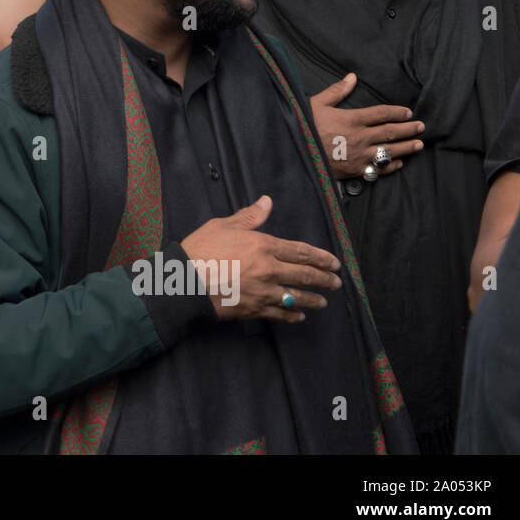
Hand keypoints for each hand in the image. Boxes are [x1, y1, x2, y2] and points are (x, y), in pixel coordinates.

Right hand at [179, 196, 342, 322]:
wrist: (183, 282)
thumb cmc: (199, 250)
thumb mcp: (222, 226)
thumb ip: (249, 217)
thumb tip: (266, 202)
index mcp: (263, 246)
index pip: (301, 252)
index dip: (321, 257)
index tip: (334, 263)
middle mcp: (268, 269)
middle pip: (305, 275)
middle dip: (324, 279)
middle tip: (336, 282)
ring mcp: (263, 292)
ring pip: (297, 297)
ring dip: (313, 299)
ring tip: (323, 301)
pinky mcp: (253, 309)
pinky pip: (280, 314)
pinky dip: (292, 315)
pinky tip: (299, 316)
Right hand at [310, 73, 423, 178]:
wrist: (294, 153)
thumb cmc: (304, 127)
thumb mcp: (316, 104)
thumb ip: (337, 91)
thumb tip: (352, 77)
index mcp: (352, 119)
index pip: (381, 113)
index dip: (397, 112)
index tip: (408, 112)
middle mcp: (360, 137)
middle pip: (391, 132)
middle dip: (408, 129)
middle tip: (421, 127)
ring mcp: (358, 155)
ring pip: (389, 151)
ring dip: (406, 147)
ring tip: (419, 144)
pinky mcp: (354, 170)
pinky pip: (378, 169)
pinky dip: (391, 166)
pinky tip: (399, 163)